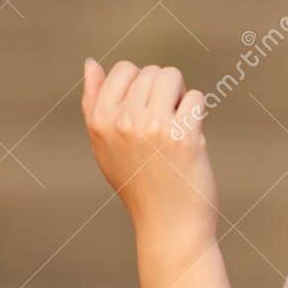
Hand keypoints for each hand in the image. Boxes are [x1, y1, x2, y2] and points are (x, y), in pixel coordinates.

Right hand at [81, 59, 217, 245]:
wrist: (169, 225)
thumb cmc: (138, 184)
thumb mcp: (104, 146)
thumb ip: (94, 103)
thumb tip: (90, 62)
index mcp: (99, 121)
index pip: (124, 69)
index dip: (141, 86)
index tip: (144, 114)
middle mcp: (123, 121)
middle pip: (151, 72)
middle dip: (163, 92)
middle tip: (163, 127)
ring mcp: (153, 127)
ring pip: (172, 77)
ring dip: (180, 97)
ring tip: (176, 127)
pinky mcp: (183, 135)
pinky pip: (195, 97)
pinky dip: (197, 113)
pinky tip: (191, 138)